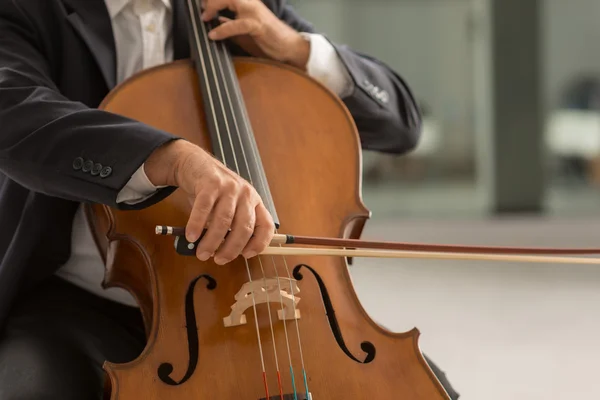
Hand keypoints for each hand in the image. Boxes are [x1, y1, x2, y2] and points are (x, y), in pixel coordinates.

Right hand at [145, 140, 274, 264]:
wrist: (197, 164)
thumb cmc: (215, 192)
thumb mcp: (231, 207)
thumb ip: (231, 227)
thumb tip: (223, 253)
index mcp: (255, 202)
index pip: (266, 225)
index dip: (259, 243)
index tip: (246, 256)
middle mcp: (246, 194)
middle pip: (244, 227)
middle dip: (231, 248)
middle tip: (218, 260)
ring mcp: (229, 188)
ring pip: (224, 221)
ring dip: (212, 241)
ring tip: (202, 253)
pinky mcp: (210, 183)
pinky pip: (204, 208)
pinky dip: (197, 225)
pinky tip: (191, 236)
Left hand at [201, 0, 309, 69]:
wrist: (289, 48)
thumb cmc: (269, 40)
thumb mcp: (244, 32)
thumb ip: (230, 24)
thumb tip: (216, 20)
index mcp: (247, 3)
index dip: (212, 0)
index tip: (202, 8)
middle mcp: (250, 3)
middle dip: (211, 0)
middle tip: (202, 12)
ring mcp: (254, 12)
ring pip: (230, 0)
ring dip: (214, 6)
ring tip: (205, 17)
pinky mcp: (258, 25)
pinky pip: (237, 23)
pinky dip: (223, 29)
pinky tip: (214, 35)